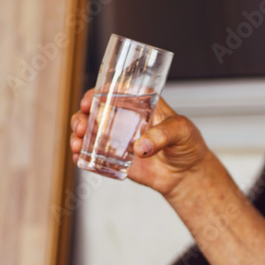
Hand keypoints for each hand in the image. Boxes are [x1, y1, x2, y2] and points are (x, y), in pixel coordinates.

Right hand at [70, 89, 210, 195]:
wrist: (187, 173)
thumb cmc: (187, 144)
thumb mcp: (181, 131)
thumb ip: (162, 136)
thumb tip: (140, 147)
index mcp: (139, 103)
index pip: (113, 91)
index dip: (96, 94)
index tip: (88, 102)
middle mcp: (124, 118)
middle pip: (94, 111)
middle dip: (81, 117)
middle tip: (82, 128)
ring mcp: (117, 138)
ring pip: (89, 131)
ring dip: (78, 135)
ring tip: (78, 144)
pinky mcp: (115, 157)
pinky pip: (93, 154)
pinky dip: (82, 155)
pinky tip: (79, 158)